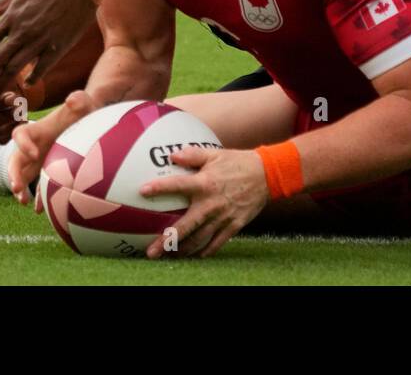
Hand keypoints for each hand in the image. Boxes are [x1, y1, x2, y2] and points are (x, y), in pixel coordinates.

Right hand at [8, 89, 103, 205]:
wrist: (90, 119)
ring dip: (20, 188)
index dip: (23, 144)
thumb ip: (78, 100)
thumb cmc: (85, 109)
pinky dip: (38, 197)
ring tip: (23, 202)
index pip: (21, 134)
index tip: (35, 154)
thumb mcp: (83, 103)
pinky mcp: (48, 170)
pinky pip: (39, 185)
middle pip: (15, 159)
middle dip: (13, 173)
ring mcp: (39, 159)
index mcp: (38, 129)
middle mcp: (34, 144)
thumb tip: (74, 99)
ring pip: (22, 175)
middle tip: (17, 187)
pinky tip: (39, 210)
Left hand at [139, 147, 268, 258]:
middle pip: (186, 226)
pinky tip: (194, 254)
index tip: (142, 191)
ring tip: (169, 256)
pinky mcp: (234, 225)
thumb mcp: (215, 154)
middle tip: (151, 251)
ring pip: (199, 239)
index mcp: (205, 183)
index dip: (160, 188)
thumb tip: (171, 155)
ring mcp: (223, 217)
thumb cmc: (238, 162)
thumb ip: (192, 155)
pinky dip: (204, 251)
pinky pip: (216, 243)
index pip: (178, 185)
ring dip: (182, 250)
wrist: (267, 175)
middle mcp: (211, 203)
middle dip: (167, 241)